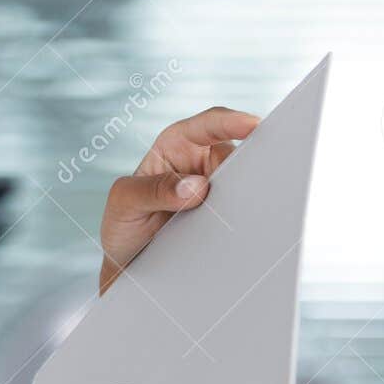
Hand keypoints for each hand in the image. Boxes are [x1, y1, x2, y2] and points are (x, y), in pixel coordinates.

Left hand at [98, 106, 260, 294]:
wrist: (131, 262)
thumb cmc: (123, 224)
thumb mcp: (124, 204)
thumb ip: (153, 191)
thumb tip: (197, 186)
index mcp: (176, 145)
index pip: (207, 126)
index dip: (230, 121)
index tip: (251, 124)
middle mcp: (203, 163)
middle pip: (239, 154)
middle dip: (253, 162)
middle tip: (260, 179)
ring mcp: (219, 190)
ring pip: (249, 184)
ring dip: (254, 194)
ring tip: (250, 210)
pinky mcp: (228, 215)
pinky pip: (247, 211)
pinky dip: (252, 216)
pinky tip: (252, 228)